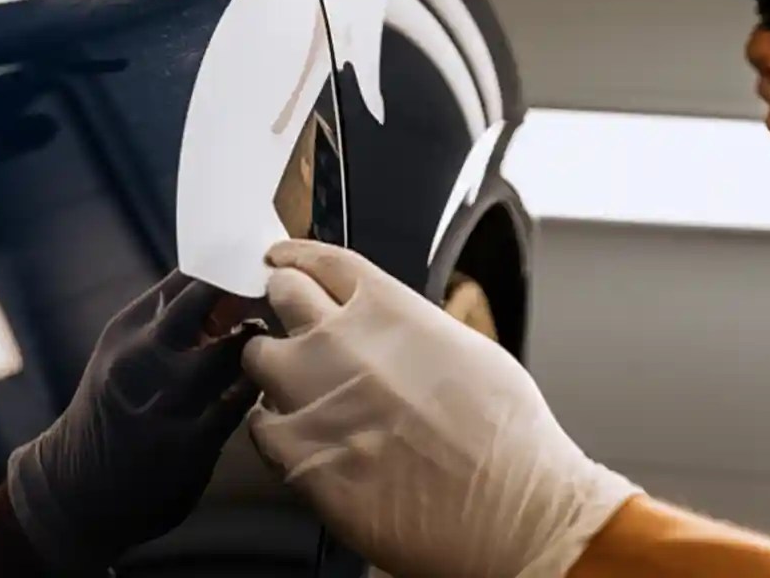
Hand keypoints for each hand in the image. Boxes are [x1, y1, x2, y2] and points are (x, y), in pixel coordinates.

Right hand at [7, 271, 258, 570]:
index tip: (253, 272)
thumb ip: (167, 323)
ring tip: (266, 346)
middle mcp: (144, 357)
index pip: (188, 277)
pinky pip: (243, 399)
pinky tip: (259, 385)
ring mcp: (168, 398)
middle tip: (270, 300)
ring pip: (236, 349)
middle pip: (211, 300)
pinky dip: (257, 386)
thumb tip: (227, 290)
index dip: (228, 270)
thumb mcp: (124, 355)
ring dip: (260, 343)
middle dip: (247, 294)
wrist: (80, 489)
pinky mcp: (192, 441)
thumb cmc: (115, 410)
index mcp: (127, 329)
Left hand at [241, 240, 641, 577]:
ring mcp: (312, 395)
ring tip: (301, 388)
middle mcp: (342, 341)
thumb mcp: (469, 351)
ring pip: (260, 356)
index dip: (297, 257)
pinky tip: (303, 437)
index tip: (283, 259)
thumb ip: (410, 329)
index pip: (322, 260)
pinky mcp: (297, 453)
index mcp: (389, 309)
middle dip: (283, 302)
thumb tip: (388, 329)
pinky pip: (260, 425)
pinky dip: (275, 427)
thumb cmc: (506, 441)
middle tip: (290, 321)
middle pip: (281, 294)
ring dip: (275, 366)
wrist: (509, 512)